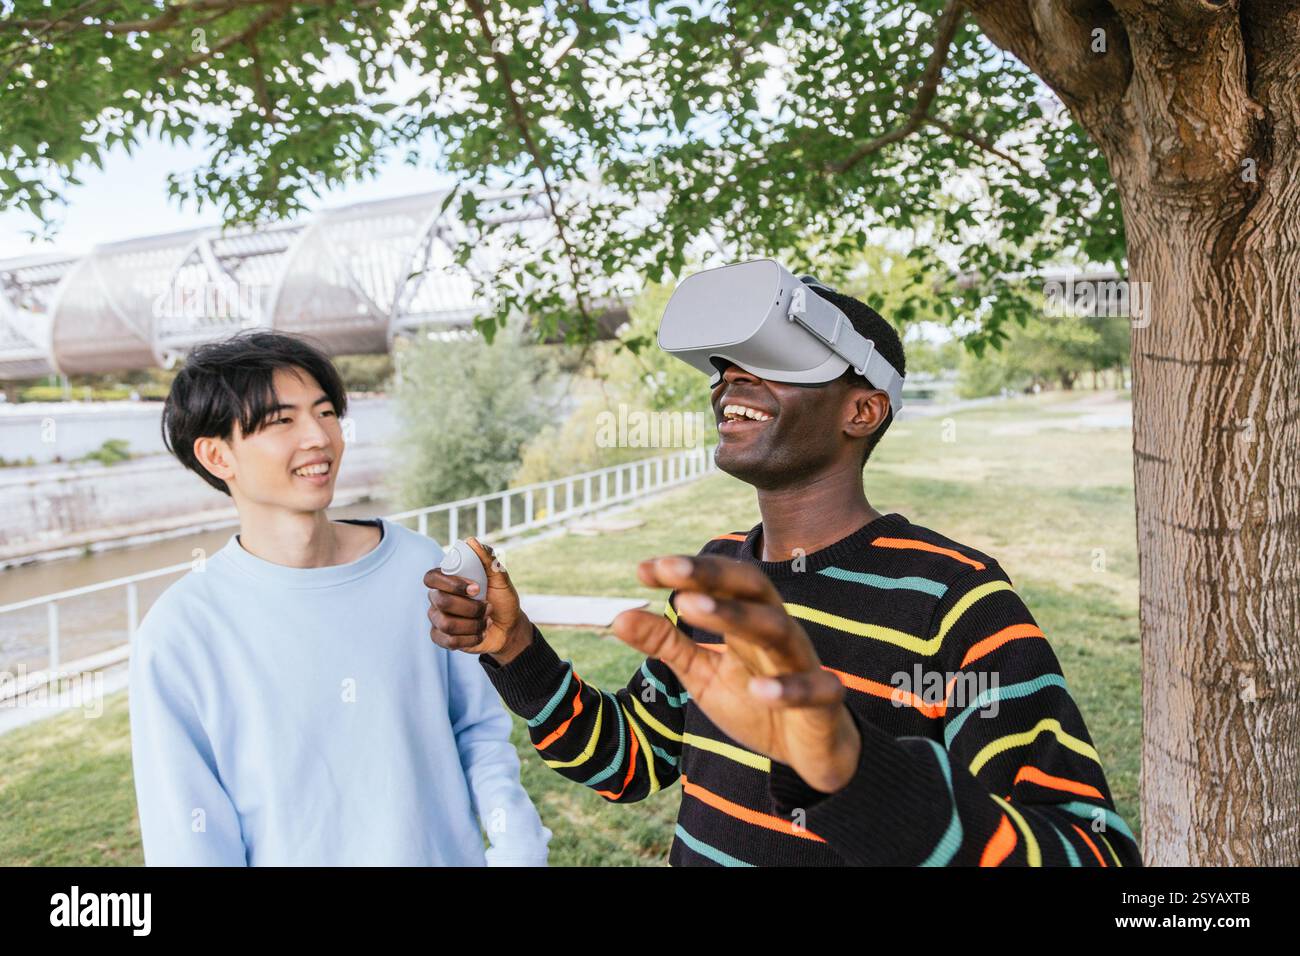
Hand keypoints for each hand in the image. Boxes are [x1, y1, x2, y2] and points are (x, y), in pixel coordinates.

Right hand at [423, 537, 532, 662]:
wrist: (509, 627)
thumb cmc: (501, 599)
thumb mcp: (500, 578)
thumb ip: (488, 559)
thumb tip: (471, 541)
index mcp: (447, 580)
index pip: (431, 577)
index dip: (451, 584)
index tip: (475, 588)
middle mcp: (438, 598)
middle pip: (442, 602)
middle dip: (471, 608)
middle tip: (488, 608)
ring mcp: (438, 619)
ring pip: (447, 624)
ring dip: (474, 624)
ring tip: (485, 621)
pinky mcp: (442, 638)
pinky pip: (449, 641)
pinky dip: (471, 638)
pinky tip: (479, 634)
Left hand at [611, 554, 860, 793]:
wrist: (812, 750)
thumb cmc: (755, 701)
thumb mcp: (702, 674)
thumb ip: (666, 645)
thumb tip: (618, 618)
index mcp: (748, 621)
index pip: (720, 583)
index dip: (686, 573)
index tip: (643, 569)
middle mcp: (777, 632)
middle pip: (751, 590)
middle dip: (711, 575)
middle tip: (669, 570)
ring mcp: (802, 664)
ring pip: (777, 630)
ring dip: (736, 617)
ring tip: (692, 608)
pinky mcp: (824, 703)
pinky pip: (814, 689)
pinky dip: (788, 688)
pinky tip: (758, 689)